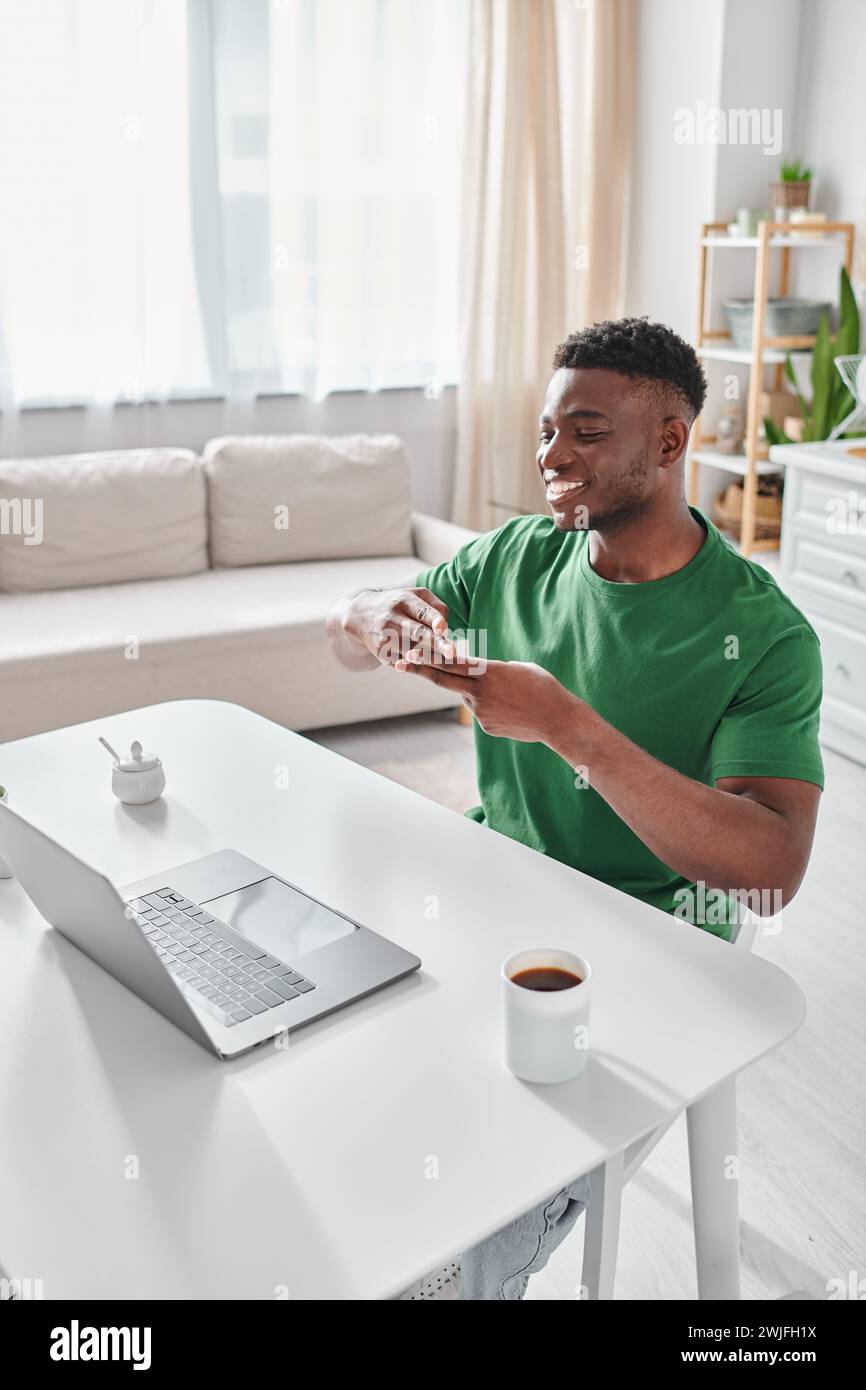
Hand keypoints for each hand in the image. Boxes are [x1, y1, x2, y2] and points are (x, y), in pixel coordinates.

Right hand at [335, 587, 457, 669]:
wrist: (360, 615)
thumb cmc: (398, 604)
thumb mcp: (415, 595)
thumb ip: (436, 607)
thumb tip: (446, 629)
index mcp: (404, 601)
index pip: (421, 611)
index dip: (433, 620)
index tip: (443, 628)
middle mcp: (393, 619)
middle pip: (417, 633)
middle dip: (435, 643)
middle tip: (452, 652)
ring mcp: (385, 638)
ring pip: (412, 651)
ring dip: (431, 658)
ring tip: (448, 662)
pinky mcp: (382, 653)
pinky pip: (404, 663)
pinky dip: (416, 666)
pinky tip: (429, 669)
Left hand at [396, 655, 577, 743]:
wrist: (557, 720)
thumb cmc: (543, 687)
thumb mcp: (518, 668)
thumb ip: (493, 669)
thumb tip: (480, 672)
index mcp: (488, 673)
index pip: (451, 662)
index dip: (428, 657)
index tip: (408, 652)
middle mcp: (479, 692)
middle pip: (443, 679)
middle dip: (419, 670)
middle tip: (399, 663)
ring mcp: (480, 712)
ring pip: (467, 696)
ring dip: (475, 691)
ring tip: (506, 694)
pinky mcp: (485, 726)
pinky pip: (480, 712)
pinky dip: (490, 707)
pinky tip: (511, 709)